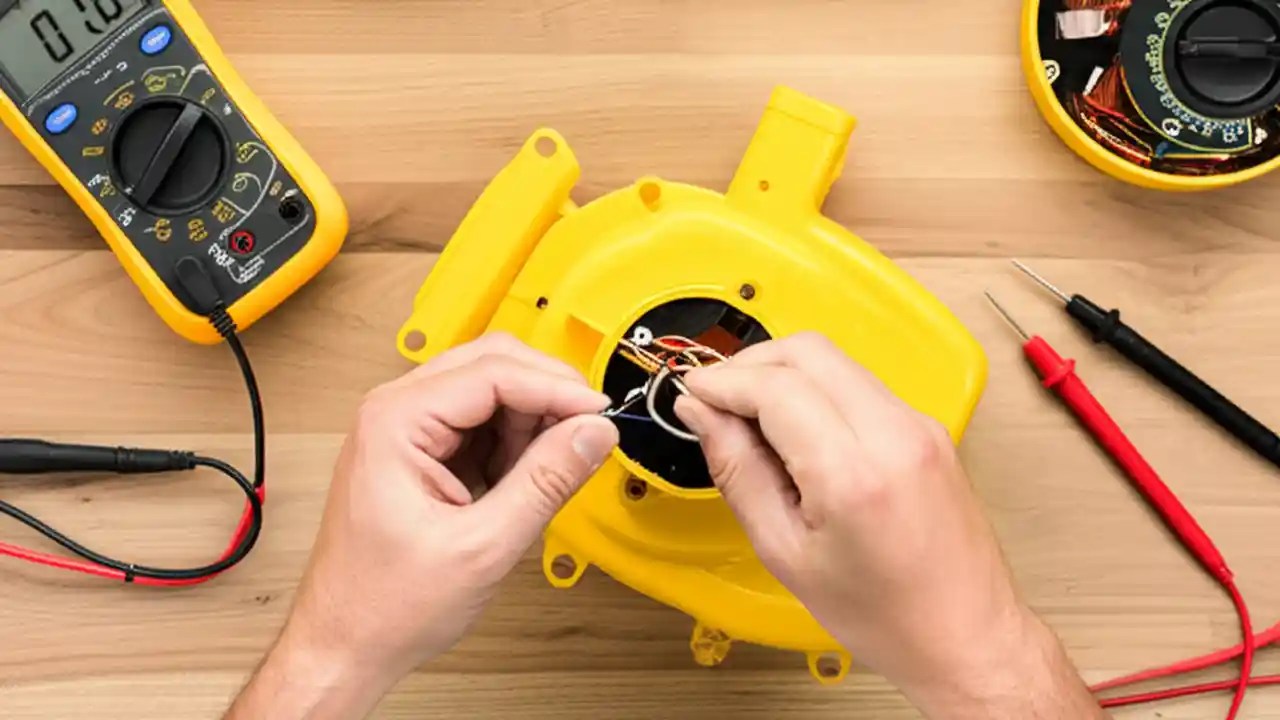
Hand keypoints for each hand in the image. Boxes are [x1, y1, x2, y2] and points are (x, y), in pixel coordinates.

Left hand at [226, 334, 618, 719]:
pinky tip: (524, 480)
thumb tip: (594, 433)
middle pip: (492, 364)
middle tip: (590, 431)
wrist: (344, 646)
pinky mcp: (421, 452)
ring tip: (550, 470)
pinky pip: (480, 422)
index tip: (602, 415)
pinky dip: (514, 442)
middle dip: (548, 394)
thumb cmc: (385, 606)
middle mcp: (396, 411)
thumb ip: (545, 482)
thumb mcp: (483, 547)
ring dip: (532, 419)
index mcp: (395, 421)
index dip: (557, 389)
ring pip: (490, 389)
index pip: (494, 372)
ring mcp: (406, 429)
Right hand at [673, 334, 1103, 719]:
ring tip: (750, 419)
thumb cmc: (880, 614)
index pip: (777, 387)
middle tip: (714, 399)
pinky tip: (794, 431)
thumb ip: (738, 472)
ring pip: (835, 361)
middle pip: (808, 352)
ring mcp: (919, 425)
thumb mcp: (785, 552)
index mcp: (855, 474)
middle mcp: (895, 433)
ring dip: (783, 373)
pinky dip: (815, 389)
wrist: (967, 637)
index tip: (691, 391)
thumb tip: (700, 413)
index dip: (723, 381)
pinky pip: (859, 384)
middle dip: (750, 363)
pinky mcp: (928, 428)